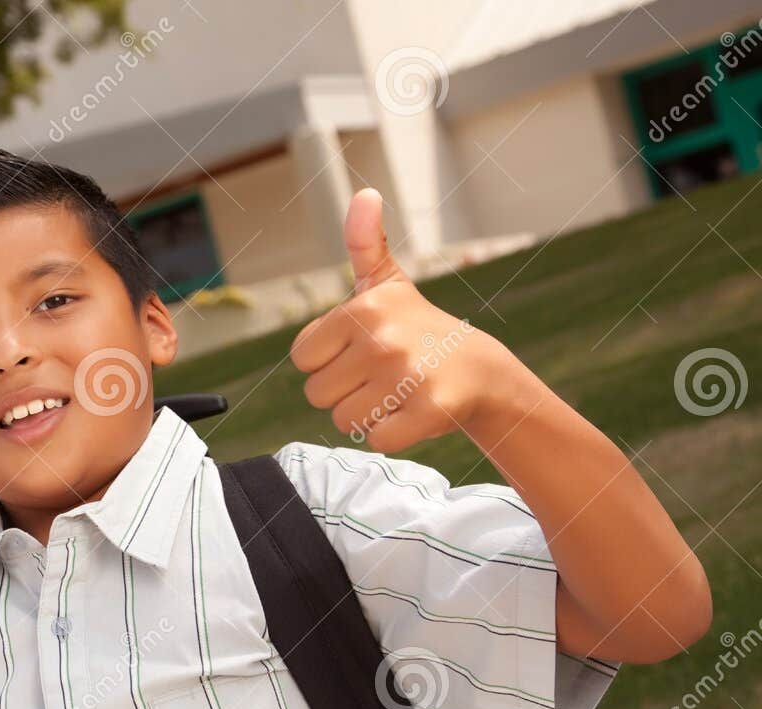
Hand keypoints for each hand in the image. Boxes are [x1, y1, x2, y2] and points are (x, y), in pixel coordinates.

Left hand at [290, 188, 529, 452]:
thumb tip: (364, 194)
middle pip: (318, 395)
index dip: (328, 363)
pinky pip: (378, 440)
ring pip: (345, 422)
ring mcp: (406, 377)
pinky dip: (392, 435)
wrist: (480, 370)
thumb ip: (364, 242)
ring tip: (397, 392)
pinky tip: (412, 412)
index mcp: (362, 310)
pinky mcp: (429, 412)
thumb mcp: (388, 283)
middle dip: (345, 393)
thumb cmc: (419, 328)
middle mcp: (382, 340)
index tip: (360, 352)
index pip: (302, 360)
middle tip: (381, 376)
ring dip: (368, 415)